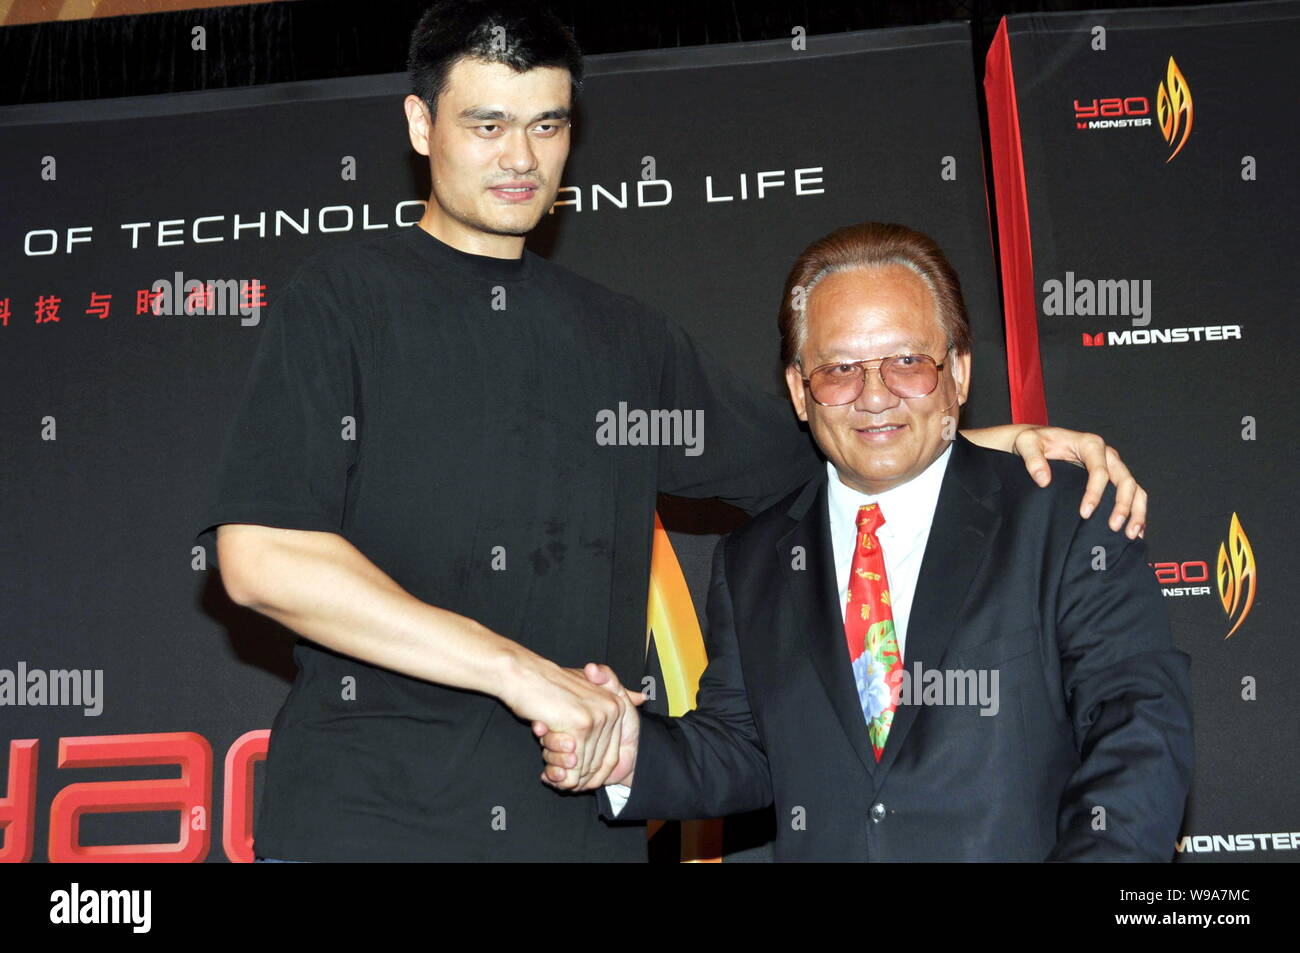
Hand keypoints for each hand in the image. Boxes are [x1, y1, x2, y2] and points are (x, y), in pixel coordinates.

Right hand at [498, 653, 630, 789]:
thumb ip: (613, 689)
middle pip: (600, 760)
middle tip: (562, 778)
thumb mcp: (585, 684)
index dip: (592, 769)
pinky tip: (550, 775)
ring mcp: (597, 716)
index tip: (574, 778)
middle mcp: (611, 710)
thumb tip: (643, 697)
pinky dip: (561, 775)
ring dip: (569, 776)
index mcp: (615, 704)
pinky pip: (577, 761)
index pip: (610, 751)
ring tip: (554, 775)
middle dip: (580, 775)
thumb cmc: (550, 682)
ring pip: (588, 763)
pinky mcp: (581, 723)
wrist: (524, 673)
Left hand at [1011, 426, 1146, 537]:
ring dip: (1136, 511)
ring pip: (1133, 487)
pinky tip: (1135, 530)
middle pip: (1125, 480)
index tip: (1085, 513)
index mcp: (1090, 444)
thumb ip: (1033, 460)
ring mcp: (1112, 465)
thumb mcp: (1027, 444)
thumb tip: (1044, 480)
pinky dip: (1136, 510)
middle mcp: (1106, 454)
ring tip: (1130, 534)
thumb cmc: (1033, 441)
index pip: (1100, 471)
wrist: (1037, 441)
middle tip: (1113, 526)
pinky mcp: (1112, 476)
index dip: (1095, 493)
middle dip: (1122, 505)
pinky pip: (1132, 493)